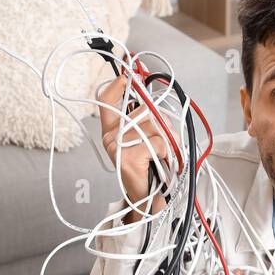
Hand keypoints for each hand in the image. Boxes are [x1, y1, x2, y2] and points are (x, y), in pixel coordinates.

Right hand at [96, 72, 167, 222]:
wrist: (147, 198)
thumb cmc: (149, 168)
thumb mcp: (146, 140)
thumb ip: (147, 122)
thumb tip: (153, 105)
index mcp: (112, 130)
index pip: (106, 101)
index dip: (116, 86)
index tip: (126, 76)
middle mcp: (110, 137)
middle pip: (143, 112)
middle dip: (162, 124)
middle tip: (163, 143)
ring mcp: (117, 147)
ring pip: (155, 128)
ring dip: (168, 141)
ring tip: (162, 156)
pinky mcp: (128, 157)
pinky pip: (159, 142)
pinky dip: (168, 152)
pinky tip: (161, 162)